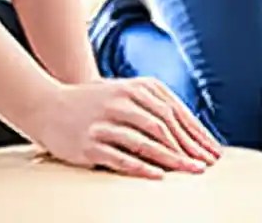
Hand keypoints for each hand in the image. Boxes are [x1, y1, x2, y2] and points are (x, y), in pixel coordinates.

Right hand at [32, 78, 221, 179]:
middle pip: (166, 126)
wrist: (48, 106)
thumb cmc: (95, 103)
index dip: (197, 133)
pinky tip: (158, 175)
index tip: (212, 150)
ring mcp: (106, 121)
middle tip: (206, 163)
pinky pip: (121, 156)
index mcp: (138, 88)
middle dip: (190, 147)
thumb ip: (155, 106)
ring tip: (190, 169)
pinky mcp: (91, 142)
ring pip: (146, 141)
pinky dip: (142, 166)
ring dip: (172, 157)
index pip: (176, 112)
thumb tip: (191, 130)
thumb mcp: (127, 94)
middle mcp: (124, 101)